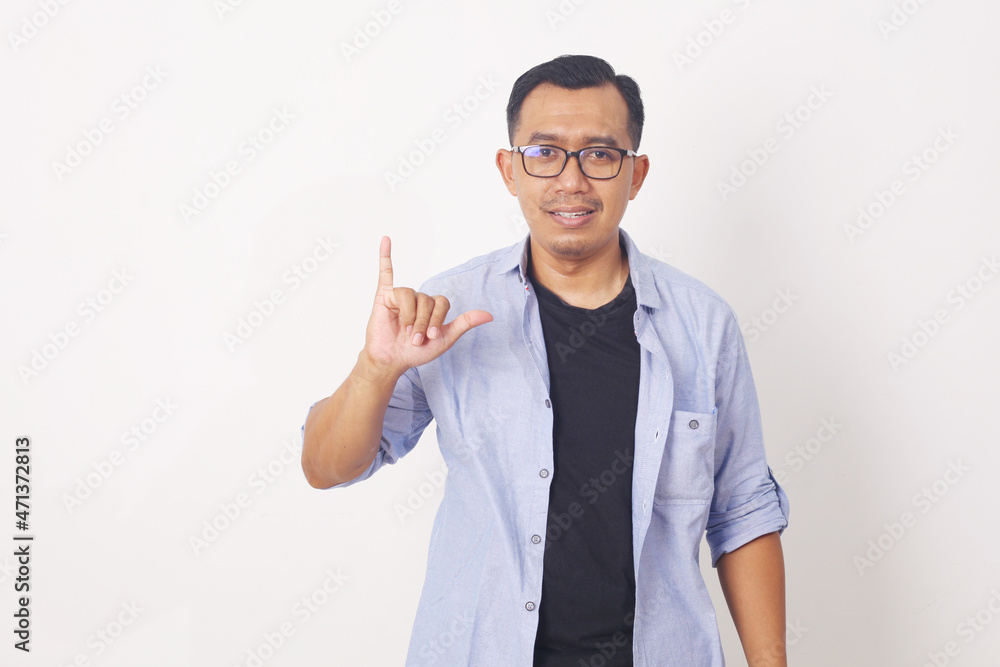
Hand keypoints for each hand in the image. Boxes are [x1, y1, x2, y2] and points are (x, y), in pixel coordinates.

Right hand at [363, 236, 491, 376]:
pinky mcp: (384, 297)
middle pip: (426, 299)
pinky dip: (385, 256)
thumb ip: (465, 323)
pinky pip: (386, 273)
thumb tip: (490, 315)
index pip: (442, 301)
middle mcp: (419, 298)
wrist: (392, 360)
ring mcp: (402, 297)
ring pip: (409, 294)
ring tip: (405, 331)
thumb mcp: (445, 339)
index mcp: (433, 306)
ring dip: (410, 316)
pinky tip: (386, 240)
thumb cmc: (417, 352)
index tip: (430, 337)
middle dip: (422, 322)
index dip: (437, 319)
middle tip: (415, 339)